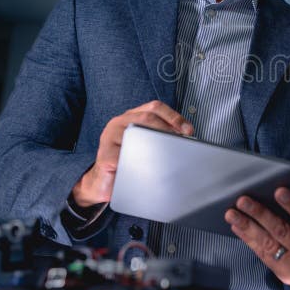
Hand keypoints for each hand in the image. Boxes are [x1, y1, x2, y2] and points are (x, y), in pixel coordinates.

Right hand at [71, 100, 192, 205]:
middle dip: (168, 130)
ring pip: (137, 133)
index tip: (188, 130)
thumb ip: (158, 135)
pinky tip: (145, 168)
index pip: (154, 107)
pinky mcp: (105, 155)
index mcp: (130, 117)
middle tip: (181, 143)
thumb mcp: (143, 144)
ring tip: (168, 154)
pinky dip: (138, 162)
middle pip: (147, 117)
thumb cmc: (125, 161)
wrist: (102, 182)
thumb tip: (186, 136)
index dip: (174, 116)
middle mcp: (119, 123)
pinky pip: (125, 156)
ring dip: (156, 143)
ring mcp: (110, 137)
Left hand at [224, 187, 289, 288]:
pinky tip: (236, 225)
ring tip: (232, 212)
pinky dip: (247, 238)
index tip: (279, 190)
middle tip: (244, 199)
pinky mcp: (282, 272)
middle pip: (282, 232)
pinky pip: (261, 253)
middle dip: (261, 214)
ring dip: (247, 227)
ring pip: (267, 244)